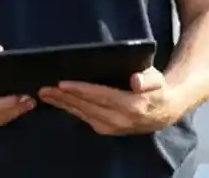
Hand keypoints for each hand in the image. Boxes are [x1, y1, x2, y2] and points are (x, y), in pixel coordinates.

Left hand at [38, 67, 183, 135]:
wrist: (164, 112)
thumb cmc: (157, 90)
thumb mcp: (157, 80)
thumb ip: (148, 80)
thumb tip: (136, 81)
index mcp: (131, 106)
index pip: (100, 96)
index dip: (81, 90)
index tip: (62, 83)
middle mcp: (119, 119)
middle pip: (86, 106)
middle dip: (64, 97)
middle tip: (44, 88)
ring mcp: (111, 127)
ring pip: (82, 113)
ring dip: (63, 104)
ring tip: (45, 94)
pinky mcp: (105, 129)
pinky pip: (84, 118)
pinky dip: (70, 109)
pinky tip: (59, 102)